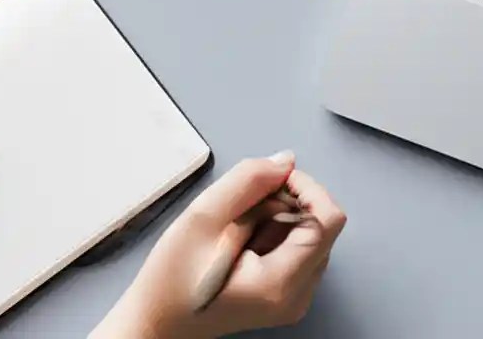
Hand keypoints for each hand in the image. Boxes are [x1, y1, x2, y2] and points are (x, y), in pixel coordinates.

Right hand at [92, 152, 345, 338]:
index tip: (271, 179)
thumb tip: (287, 161)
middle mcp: (299, 296)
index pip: (327, 219)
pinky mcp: (286, 295)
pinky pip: (298, 250)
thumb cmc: (170, 280)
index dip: (305, 188)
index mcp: (281, 283)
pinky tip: (243, 241)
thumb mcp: (202, 218)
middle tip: (243, 208)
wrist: (155, 324)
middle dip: (288, 203)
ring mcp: (295, 299)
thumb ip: (248, 181)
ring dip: (281, 218)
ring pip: (310, 235)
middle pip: (321, 226)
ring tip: (238, 228)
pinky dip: (277, 234)